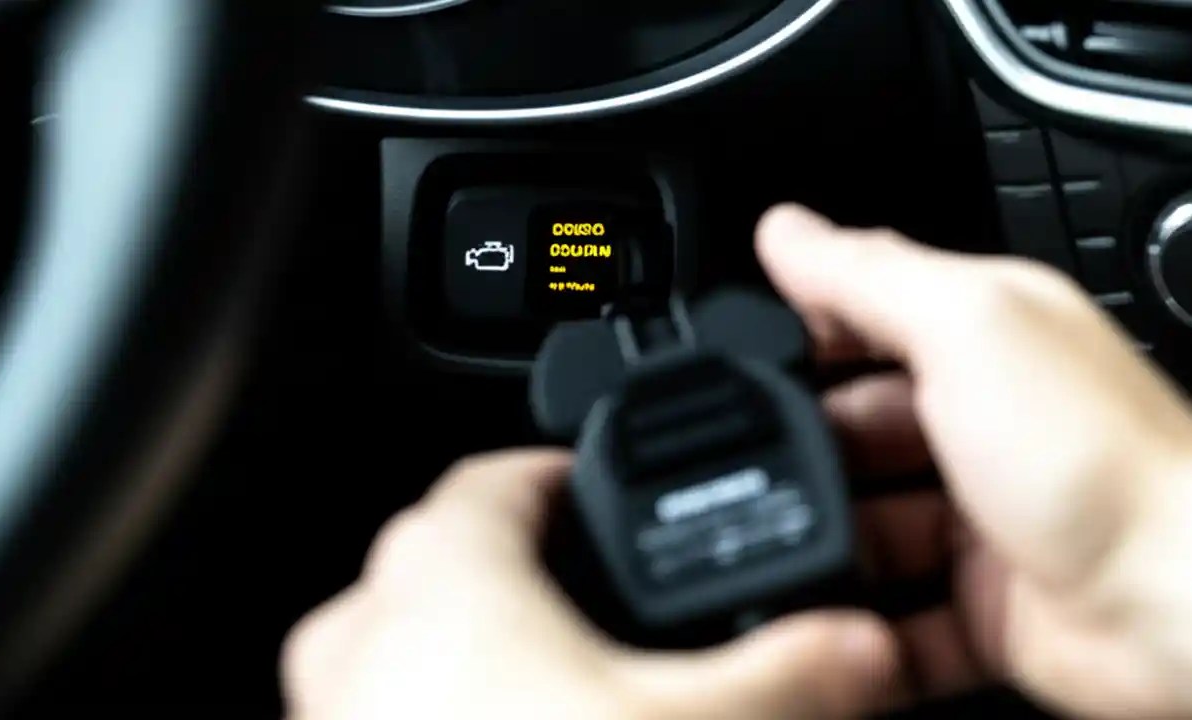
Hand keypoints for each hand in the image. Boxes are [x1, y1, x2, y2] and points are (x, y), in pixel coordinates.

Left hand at [281, 450, 903, 719]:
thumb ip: (787, 675)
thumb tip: (857, 647)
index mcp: (443, 573)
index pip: (500, 476)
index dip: (564, 475)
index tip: (605, 492)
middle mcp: (364, 633)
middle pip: (448, 561)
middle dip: (523, 576)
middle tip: (595, 604)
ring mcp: (334, 712)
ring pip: (408, 652)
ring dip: (478, 661)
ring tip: (559, 694)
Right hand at [756, 205, 1191, 718]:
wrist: (1182, 607)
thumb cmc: (1102, 459)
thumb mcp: (966, 326)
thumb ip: (868, 275)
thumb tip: (786, 229)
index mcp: (989, 342)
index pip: (870, 318)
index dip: (805, 331)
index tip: (745, 352)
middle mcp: (986, 427)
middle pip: (860, 428)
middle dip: (809, 446)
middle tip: (766, 460)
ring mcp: (985, 522)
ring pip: (871, 528)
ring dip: (831, 539)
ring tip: (793, 542)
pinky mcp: (986, 610)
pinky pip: (901, 622)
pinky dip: (864, 627)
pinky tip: (836, 618)